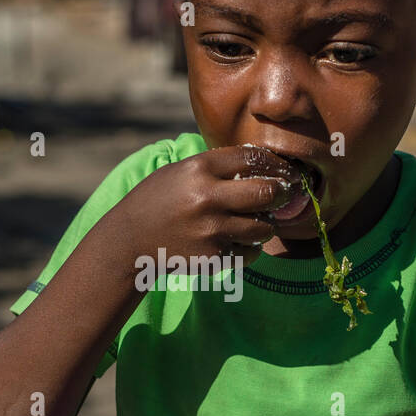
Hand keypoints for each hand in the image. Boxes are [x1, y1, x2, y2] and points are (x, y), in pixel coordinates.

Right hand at [111, 145, 301, 268]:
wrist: (129, 241)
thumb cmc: (158, 201)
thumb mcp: (181, 171)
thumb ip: (218, 166)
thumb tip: (264, 164)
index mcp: (199, 169)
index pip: (253, 158)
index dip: (275, 163)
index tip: (284, 169)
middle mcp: (207, 198)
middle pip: (267, 192)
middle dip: (283, 193)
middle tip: (285, 193)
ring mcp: (211, 230)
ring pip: (264, 227)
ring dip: (267, 223)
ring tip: (258, 220)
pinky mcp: (213, 257)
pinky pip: (250, 252)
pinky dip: (250, 247)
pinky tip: (239, 241)